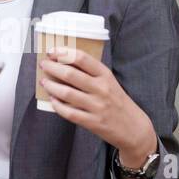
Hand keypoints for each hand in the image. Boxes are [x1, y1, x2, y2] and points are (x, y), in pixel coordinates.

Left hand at [38, 46, 156, 166]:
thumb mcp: (110, 83)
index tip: (52, 51)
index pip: (82, 59)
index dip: (64, 53)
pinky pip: (69, 113)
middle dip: (53, 68)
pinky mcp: (92, 122)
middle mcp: (102, 89)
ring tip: (44, 82)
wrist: (134, 128)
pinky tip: (53, 101)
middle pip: (71, 74)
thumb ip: (92, 74)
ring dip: (51, 86)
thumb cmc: (118, 102)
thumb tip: (65, 64)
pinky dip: (58, 106)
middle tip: (43, 65)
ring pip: (67, 93)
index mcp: (106, 76)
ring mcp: (97, 106)